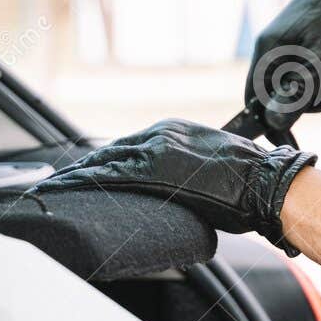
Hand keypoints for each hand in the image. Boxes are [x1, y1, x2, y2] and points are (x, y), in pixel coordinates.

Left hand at [30, 118, 316, 254]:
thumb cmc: (249, 180)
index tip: (86, 171)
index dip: (104, 160)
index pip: (129, 145)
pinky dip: (87, 182)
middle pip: (111, 151)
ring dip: (78, 176)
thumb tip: (186, 184)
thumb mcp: (215, 162)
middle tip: (60, 182)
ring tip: (55, 188)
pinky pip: (111, 175)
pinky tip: (70, 190)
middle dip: (85, 168)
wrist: (264, 183)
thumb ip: (191, 167)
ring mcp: (156, 150)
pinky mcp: (154, 170)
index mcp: (175, 130)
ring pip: (105, 161)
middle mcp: (161, 134)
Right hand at [244, 0, 320, 132]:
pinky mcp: (312, 42)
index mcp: (270, 50)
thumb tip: (274, 123)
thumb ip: (299, 91)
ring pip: (313, 82)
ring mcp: (294, 44)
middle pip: (291, 92)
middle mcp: (277, 48)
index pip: (256, 97)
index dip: (270, 121)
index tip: (289, 142)